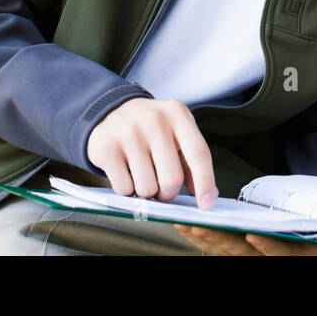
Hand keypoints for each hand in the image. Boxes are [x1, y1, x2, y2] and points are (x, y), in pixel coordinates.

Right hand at [86, 98, 217, 208]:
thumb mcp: (175, 132)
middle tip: (162, 188)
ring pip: (147, 188)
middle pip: (172, 178)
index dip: (205, 182)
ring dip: (146, 191)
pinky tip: (125, 172)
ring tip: (141, 175)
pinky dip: (127, 190)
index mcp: (177, 114)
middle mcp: (154, 120)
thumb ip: (191, 162)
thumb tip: (209, 195)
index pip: (198, 153)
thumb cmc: (149, 127)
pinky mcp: (107, 148)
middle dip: (169, 193)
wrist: (109, 111)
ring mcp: (128, 133)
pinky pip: (124, 189)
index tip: (207, 204)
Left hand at [171, 216, 316, 255]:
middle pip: (243, 256)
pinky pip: (215, 248)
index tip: (250, 233)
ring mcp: (254, 260)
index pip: (280, 256)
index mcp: (300, 260)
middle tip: (201, 224)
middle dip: (220, 243)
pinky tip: (180, 222)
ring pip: (223, 253)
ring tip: (181, 219)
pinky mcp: (239, 253)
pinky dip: (198, 236)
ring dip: (202, 239)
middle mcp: (274, 264)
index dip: (266, 247)